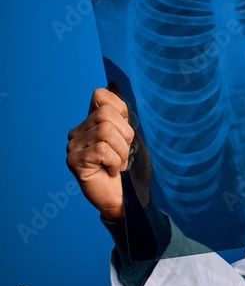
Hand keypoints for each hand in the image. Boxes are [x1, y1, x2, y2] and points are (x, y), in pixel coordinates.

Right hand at [65, 84, 145, 220]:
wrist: (125, 199)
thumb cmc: (129, 170)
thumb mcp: (130, 139)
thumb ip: (121, 116)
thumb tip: (113, 87)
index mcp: (91, 122)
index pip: (100, 96)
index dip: (120, 110)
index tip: (126, 132)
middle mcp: (78, 131)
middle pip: (106, 114)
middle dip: (125, 135)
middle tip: (124, 153)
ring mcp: (73, 146)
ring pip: (105, 132)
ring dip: (121, 152)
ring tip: (119, 164)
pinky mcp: (73, 161)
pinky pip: (101, 150)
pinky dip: (114, 162)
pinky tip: (112, 171)